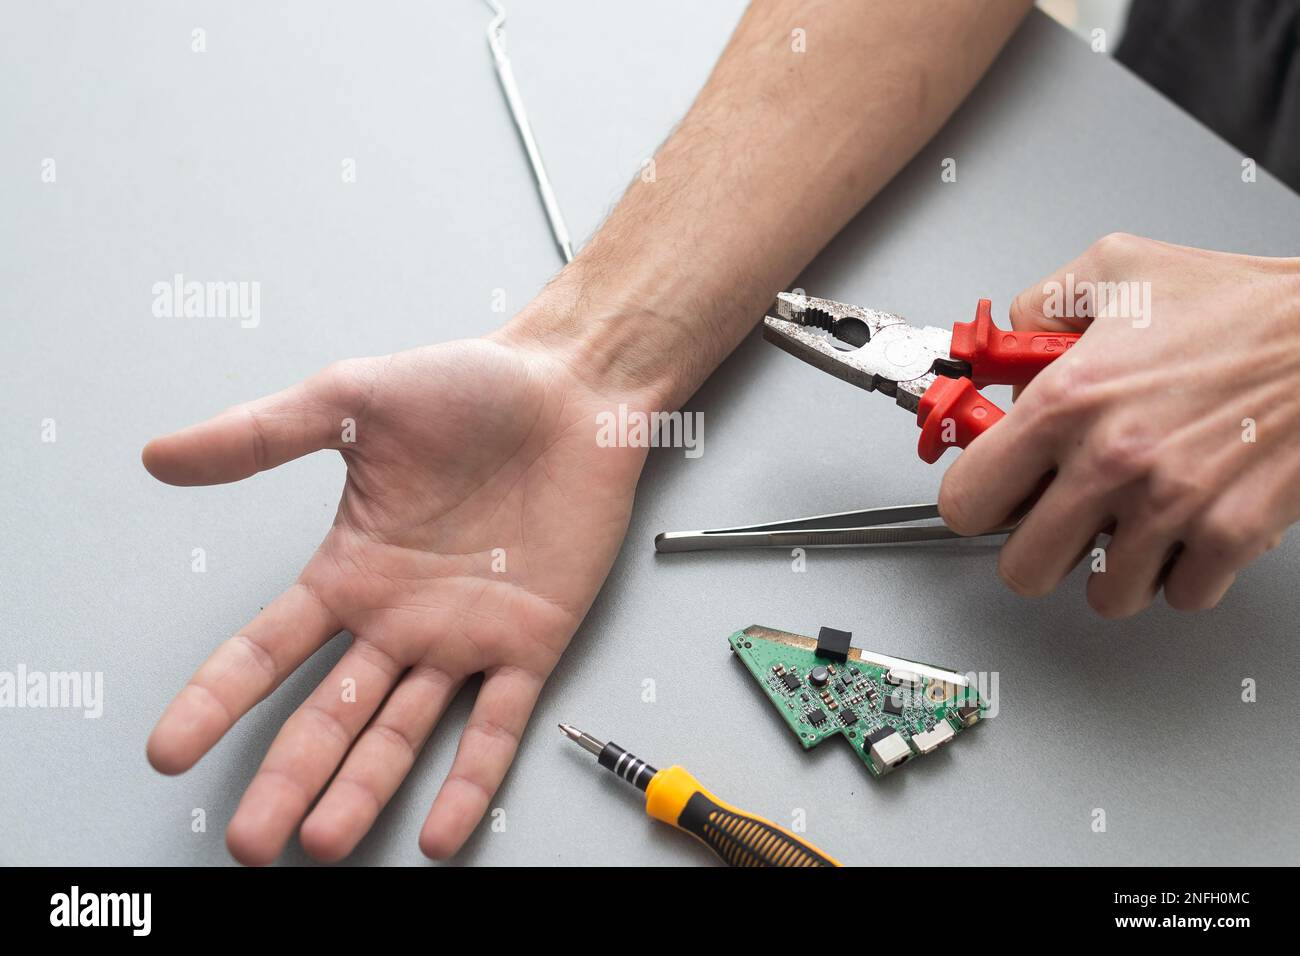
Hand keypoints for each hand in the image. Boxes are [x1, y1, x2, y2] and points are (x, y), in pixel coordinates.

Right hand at [143, 324, 646, 862]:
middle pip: (331, 715)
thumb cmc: (469, 387)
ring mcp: (465, 638)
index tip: (170, 749)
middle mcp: (400, 618)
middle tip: (248, 839)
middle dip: (288, 778)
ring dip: (364, 791)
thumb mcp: (351, 402)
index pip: (267, 650)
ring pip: (403, 733)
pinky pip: (497, 724)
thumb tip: (160, 456)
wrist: (570, 388)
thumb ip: (260, 435)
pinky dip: (470, 779)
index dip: (217, 699)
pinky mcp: (530, 642)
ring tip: (322, 843)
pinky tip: (441, 831)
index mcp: (351, 570)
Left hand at [939, 233, 1299, 616]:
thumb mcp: (1117, 269)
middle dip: (1037, 547)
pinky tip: (1188, 529)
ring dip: (1114, 568)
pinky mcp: (1231, 535)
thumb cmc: (1239, 304)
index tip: (994, 494)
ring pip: (1103, 596)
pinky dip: (1183, 574)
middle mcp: (1110, 460)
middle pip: (1022, 569)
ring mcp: (1171, 506)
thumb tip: (1005, 354)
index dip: (977, 501)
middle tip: (1060, 519)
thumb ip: (1041, 308)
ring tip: (1132, 523)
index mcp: (1067, 401)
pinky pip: (1180, 596)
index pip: (967, 500)